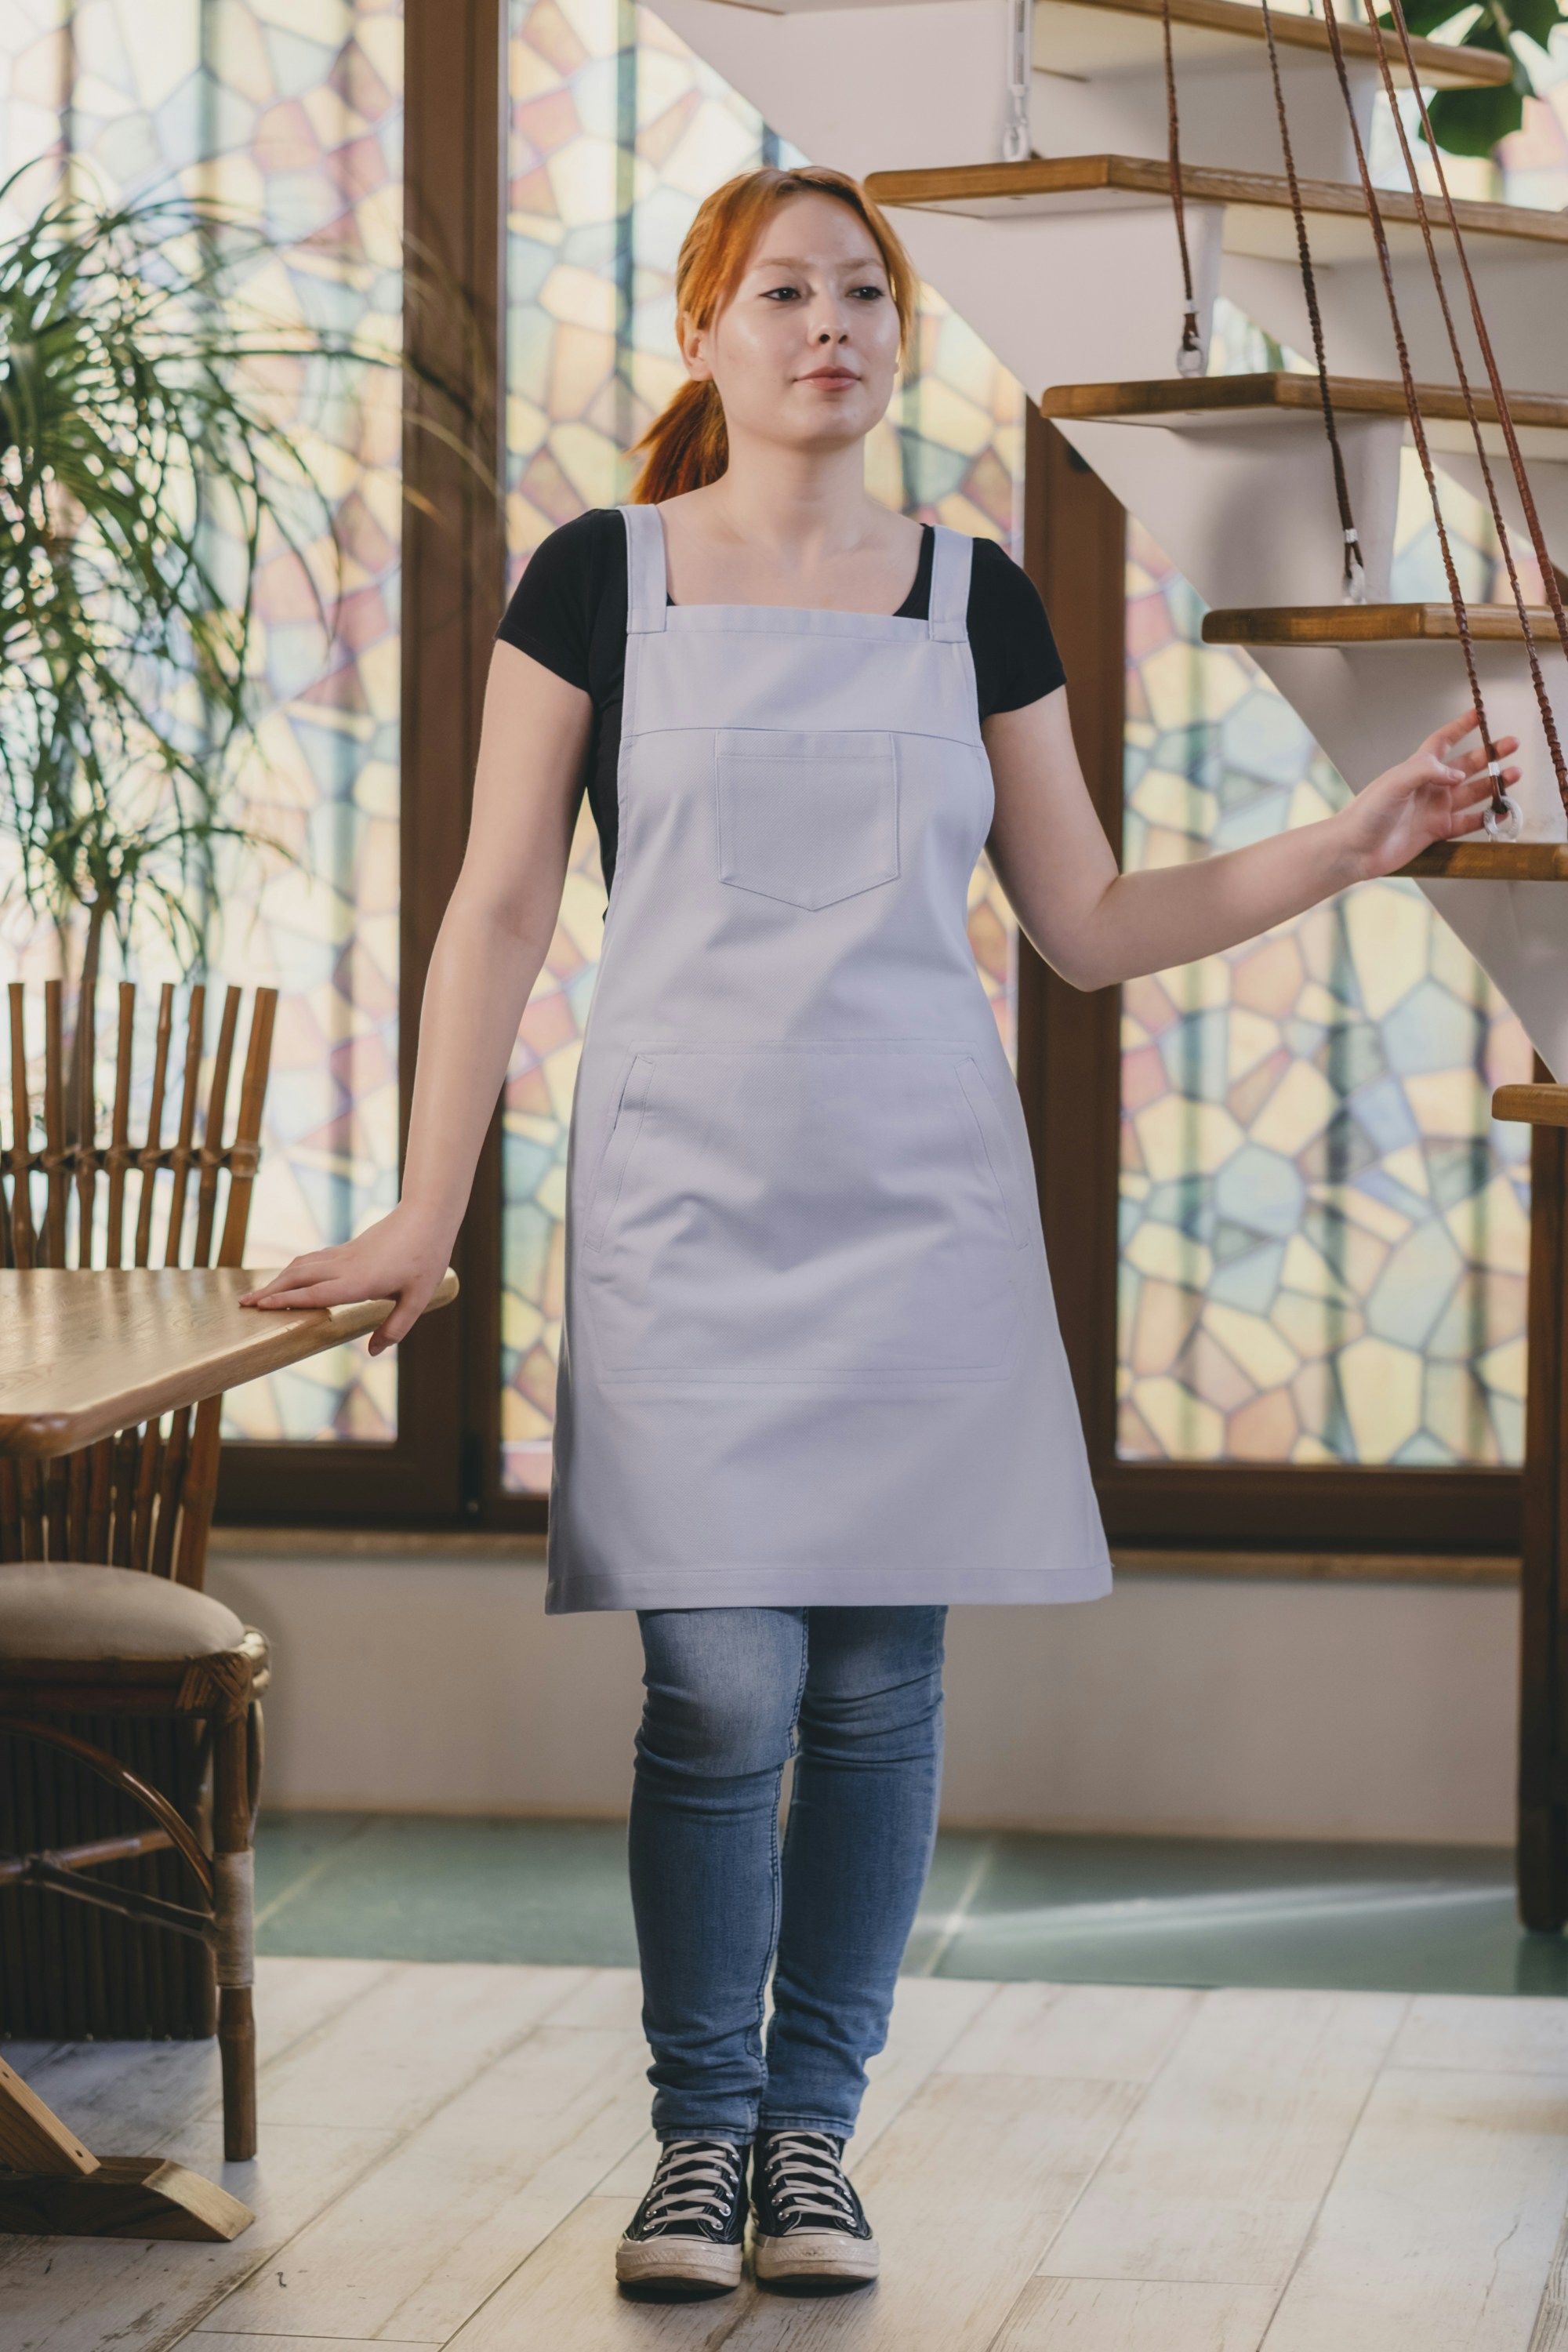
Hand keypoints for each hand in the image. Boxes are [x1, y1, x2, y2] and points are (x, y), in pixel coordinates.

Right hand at [238, 1204, 454, 1355]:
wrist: (427, 1215)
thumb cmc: (426, 1257)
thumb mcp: (418, 1298)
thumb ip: (396, 1327)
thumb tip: (373, 1352)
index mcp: (360, 1281)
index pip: (315, 1293)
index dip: (286, 1300)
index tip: (260, 1306)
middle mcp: (345, 1266)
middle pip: (298, 1277)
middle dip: (269, 1290)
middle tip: (243, 1304)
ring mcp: (344, 1254)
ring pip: (302, 1264)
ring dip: (277, 1278)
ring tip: (258, 1294)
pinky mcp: (347, 1248)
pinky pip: (313, 1259)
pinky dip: (294, 1270)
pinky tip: (289, 1278)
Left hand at [1338, 707, 1520, 882]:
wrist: (1355, 850)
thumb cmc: (1367, 813)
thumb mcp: (1395, 782)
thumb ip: (1427, 771)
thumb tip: (1458, 773)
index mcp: (1417, 768)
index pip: (1443, 741)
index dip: (1461, 727)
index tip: (1480, 714)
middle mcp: (1429, 786)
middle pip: (1466, 765)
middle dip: (1490, 755)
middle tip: (1511, 745)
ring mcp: (1434, 808)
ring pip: (1472, 792)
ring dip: (1494, 784)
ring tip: (1515, 775)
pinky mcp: (1436, 831)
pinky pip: (1468, 822)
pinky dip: (1486, 817)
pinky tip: (1501, 812)